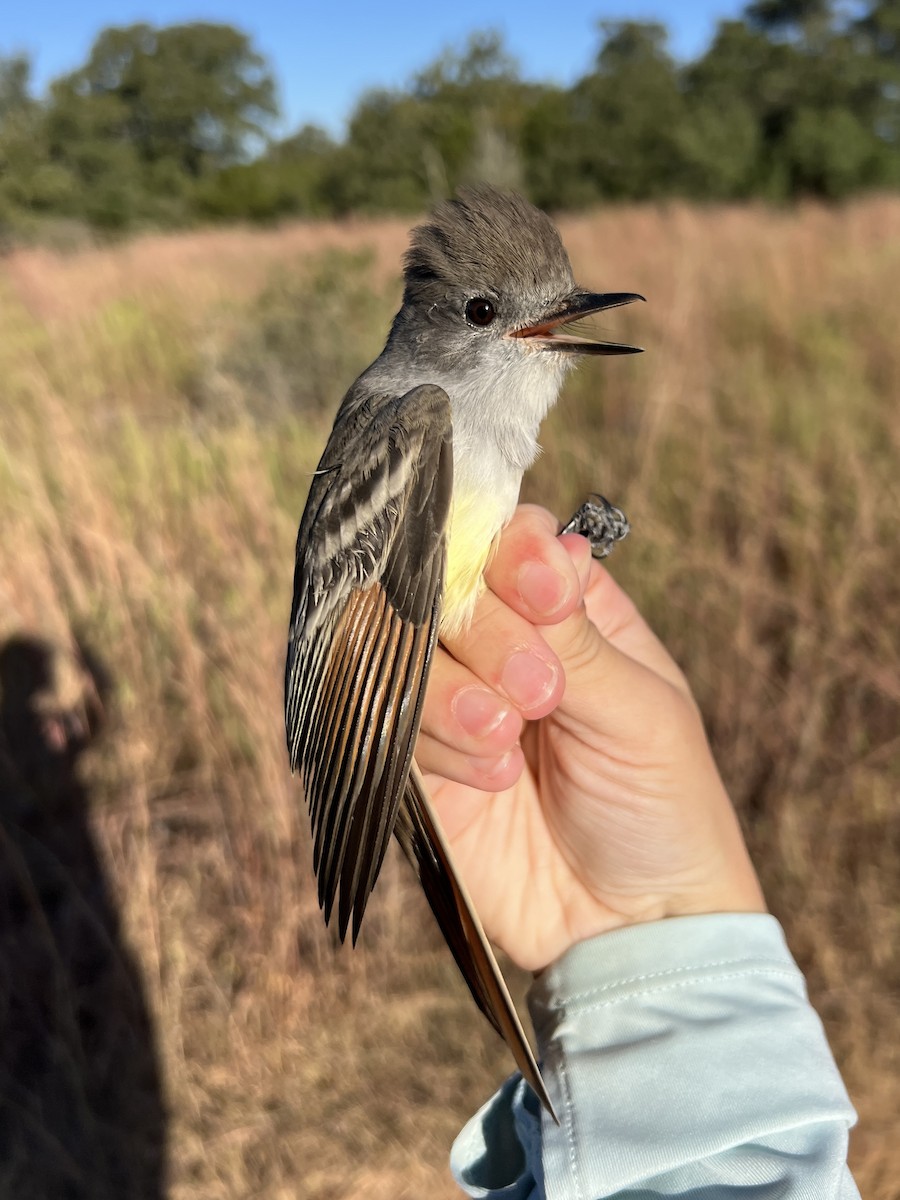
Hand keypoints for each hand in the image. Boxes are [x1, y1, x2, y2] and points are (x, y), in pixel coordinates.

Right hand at [416, 505, 765, 971]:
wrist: (626, 928)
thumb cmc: (663, 807)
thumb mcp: (643, 715)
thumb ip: (578, 639)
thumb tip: (542, 548)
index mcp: (569, 613)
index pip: (514, 544)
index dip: (511, 554)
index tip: (537, 593)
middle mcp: (501, 643)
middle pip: (447, 586)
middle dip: (486, 633)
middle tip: (537, 693)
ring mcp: (452, 698)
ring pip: (404, 648)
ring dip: (451, 693)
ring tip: (506, 746)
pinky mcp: (414, 757)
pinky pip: (384, 718)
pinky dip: (429, 740)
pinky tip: (487, 779)